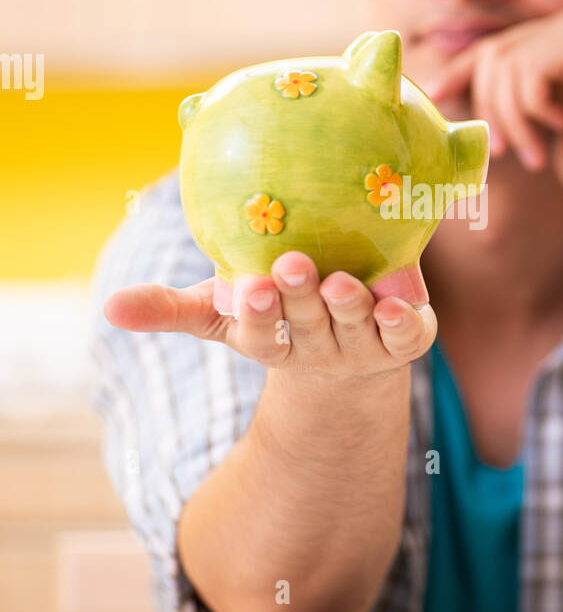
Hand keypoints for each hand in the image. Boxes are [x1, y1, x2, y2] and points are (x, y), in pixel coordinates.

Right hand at [103, 252, 436, 375]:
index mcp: (273, 341)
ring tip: (339, 283)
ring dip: (348, 308)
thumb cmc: (277, 314)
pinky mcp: (404, 340)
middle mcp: (318, 347)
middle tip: (293, 264)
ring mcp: (363, 346)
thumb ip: (170, 307)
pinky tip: (395, 304)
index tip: (252, 288)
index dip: (259, 316)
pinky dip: (399, 323)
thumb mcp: (223, 310)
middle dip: (300, 298)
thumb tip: (109, 308)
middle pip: (308, 325)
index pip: (261, 335)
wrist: (353, 345)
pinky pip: (405, 336)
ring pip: (355, 328)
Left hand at [426, 5, 562, 206]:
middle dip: (489, 110)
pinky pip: (528, 74)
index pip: (493, 48)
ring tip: (532, 152)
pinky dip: (534, 111)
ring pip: (505, 67)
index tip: (431, 95)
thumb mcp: (533, 121)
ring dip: (510, 121)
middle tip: (500, 150)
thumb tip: (441, 84)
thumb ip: (504, 95)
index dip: (458, 72)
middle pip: (492, 55)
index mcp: (559, 35)